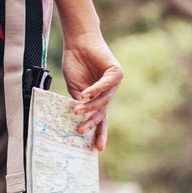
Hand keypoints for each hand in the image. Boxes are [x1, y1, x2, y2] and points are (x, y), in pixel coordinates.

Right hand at [62, 31, 123, 151]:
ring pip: (103, 101)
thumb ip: (80, 104)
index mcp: (98, 99)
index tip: (96, 149)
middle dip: (91, 123)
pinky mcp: (116, 72)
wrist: (78, 43)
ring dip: (89, 107)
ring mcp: (113, 84)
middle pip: (102, 113)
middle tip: (81, 131)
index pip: (101, 119)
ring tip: (77, 110)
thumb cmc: (75, 65)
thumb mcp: (75, 90)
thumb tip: (80, 119)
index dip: (98, 134)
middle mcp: (108, 93)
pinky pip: (106, 85)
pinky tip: (85, 94)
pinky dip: (95, 90)